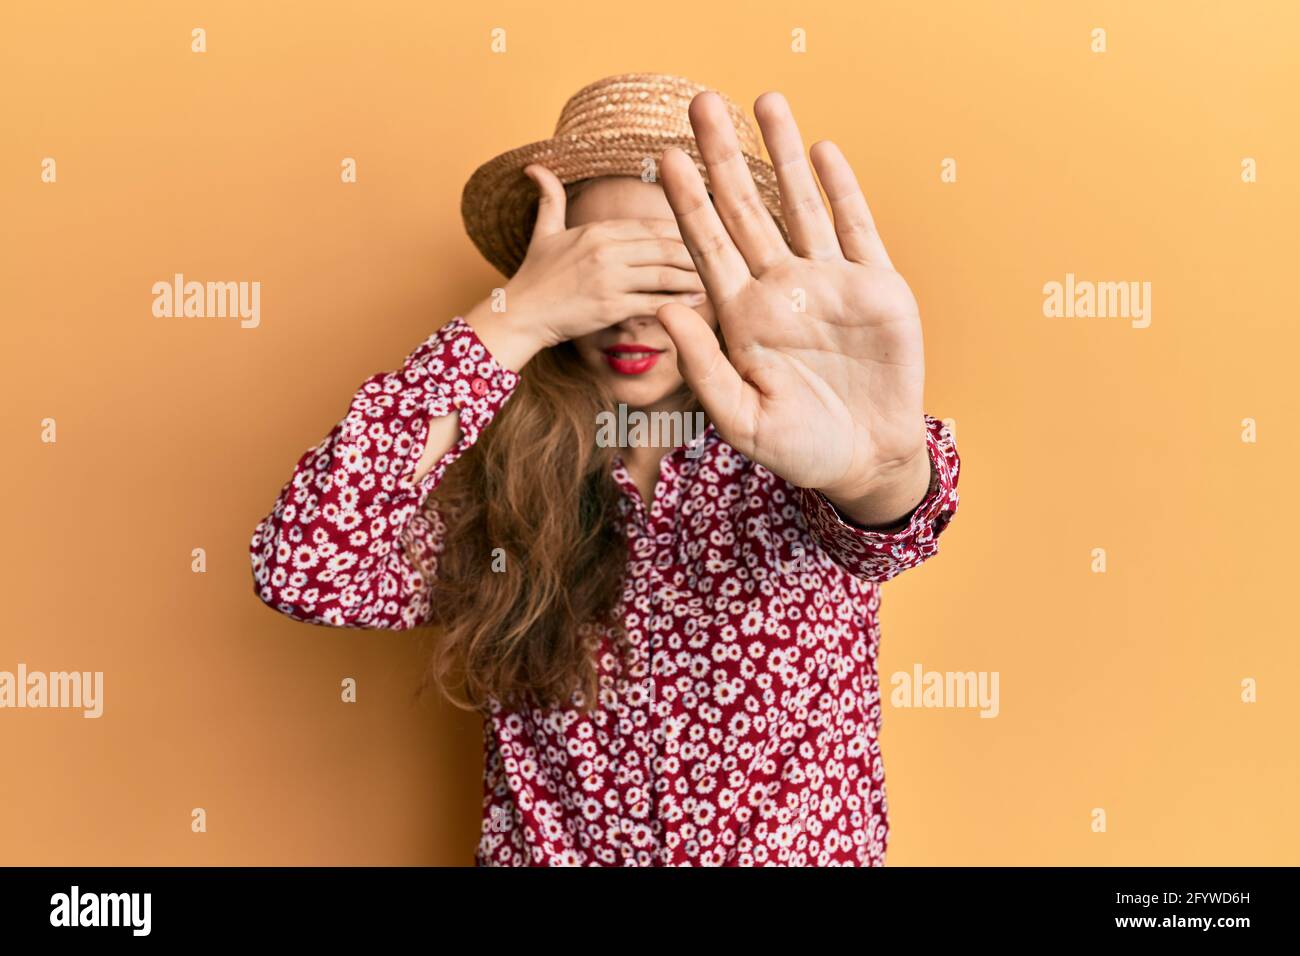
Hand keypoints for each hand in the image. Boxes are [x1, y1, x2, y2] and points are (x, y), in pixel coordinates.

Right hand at [496, 164, 706, 350]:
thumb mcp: (542, 232)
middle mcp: (606, 250)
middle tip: (726, 255)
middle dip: (698, 250)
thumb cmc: (533, 276)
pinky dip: (679, 302)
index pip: (651, 224)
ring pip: (665, 273)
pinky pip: (654, 302)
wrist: (518, 315)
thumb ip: (549, 198)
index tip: (708, 230)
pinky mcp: (611, 308)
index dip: (684, 227)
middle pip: (665, 245)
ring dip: (695, 276)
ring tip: (718, 279)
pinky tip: (698, 303)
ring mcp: (609, 279)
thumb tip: (534, 166)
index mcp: (598, 230)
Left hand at [656, 91, 930, 522]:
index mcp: (742, 316)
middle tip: (699, 102)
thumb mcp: (741, 418)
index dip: (687, 202)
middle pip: (745, 208)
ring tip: (764, 100)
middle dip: (722, 157)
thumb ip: (704, 366)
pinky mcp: (875, 286)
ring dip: (781, 153)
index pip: (706, 246)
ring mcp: (828, 282)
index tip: (666, 158)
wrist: (866, 459)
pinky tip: (820, 150)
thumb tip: (665, 312)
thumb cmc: (798, 447)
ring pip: (800, 204)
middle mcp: (780, 288)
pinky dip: (839, 188)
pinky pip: (855, 227)